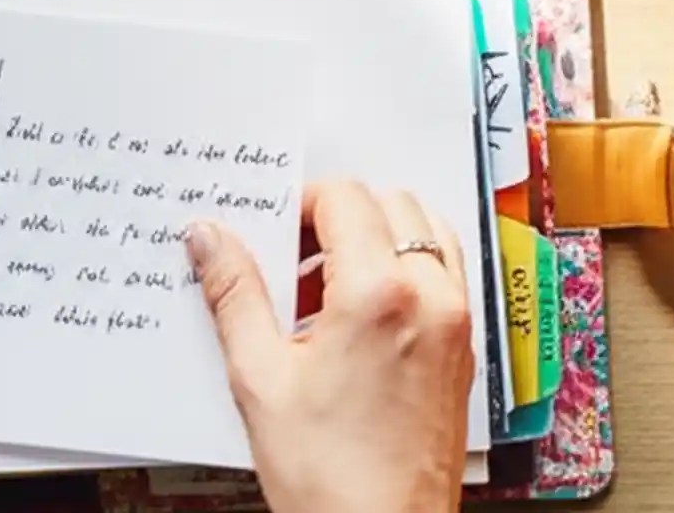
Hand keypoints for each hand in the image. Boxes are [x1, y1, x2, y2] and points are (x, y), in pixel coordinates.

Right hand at [186, 181, 473, 512]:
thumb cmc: (327, 474)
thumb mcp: (259, 376)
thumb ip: (234, 292)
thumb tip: (209, 238)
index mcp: (379, 294)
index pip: (344, 199)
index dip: (299, 204)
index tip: (272, 232)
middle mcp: (431, 298)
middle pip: (391, 203)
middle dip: (338, 215)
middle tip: (292, 257)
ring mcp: (456, 324)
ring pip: (426, 232)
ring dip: (377, 237)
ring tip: (325, 286)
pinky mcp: (463, 350)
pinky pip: (444, 275)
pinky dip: (404, 269)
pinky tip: (355, 318)